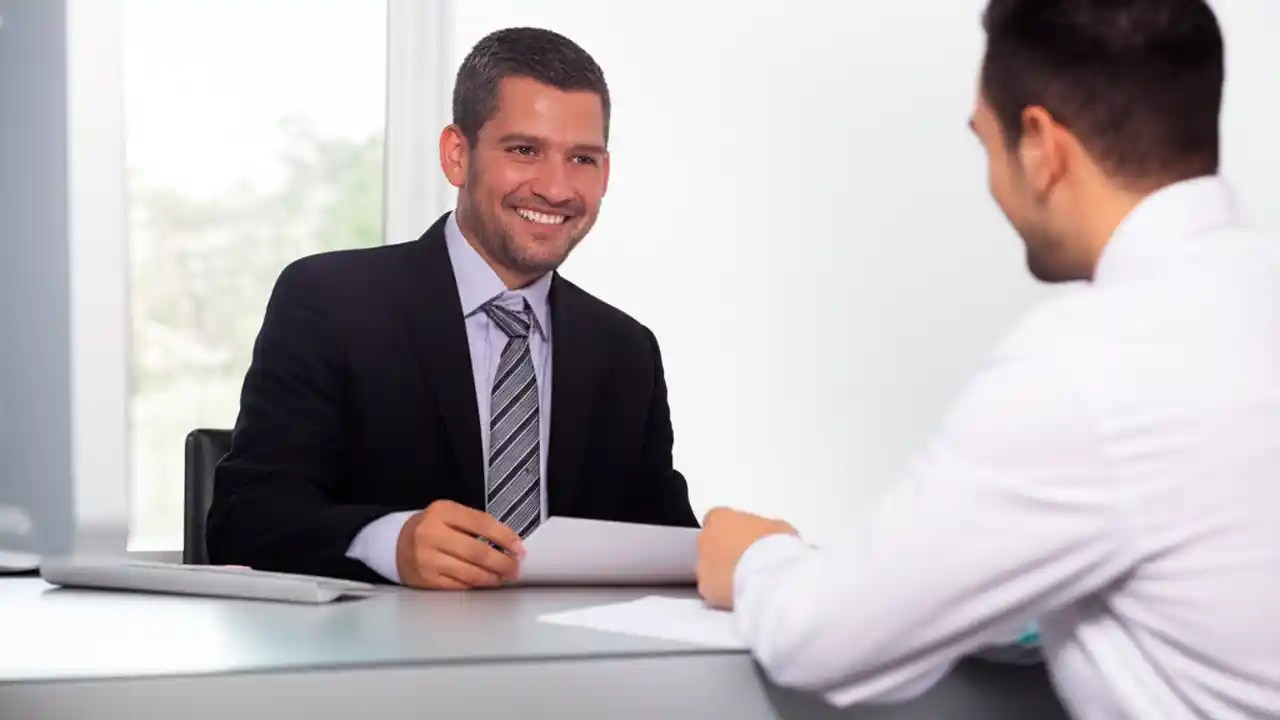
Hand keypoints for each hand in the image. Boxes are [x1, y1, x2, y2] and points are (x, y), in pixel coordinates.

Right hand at [396, 500, 525, 589]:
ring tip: (504, 576)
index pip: (481, 523)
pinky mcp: (426, 580)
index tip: (518, 547)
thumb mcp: (449, 514)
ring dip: (493, 576)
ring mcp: (427, 559)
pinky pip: (459, 585)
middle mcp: (432, 534)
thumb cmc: (431, 528)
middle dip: (503, 562)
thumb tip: (509, 543)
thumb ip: (476, 524)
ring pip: (470, 572)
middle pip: (477, 552)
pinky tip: (486, 582)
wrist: (396, 544)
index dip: (505, 537)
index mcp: (442, 511)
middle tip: (515, 567)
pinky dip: (477, 585)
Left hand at [697, 507, 796, 609]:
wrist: (772, 577)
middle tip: (745, 561)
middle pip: (710, 544)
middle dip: (724, 551)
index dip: (730, 531)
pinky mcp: (706, 589)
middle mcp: (705, 539)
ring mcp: (702, 566)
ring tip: (746, 580)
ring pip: (709, 568)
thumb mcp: (778, 528)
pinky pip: (712, 589)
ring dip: (722, 572)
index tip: (743, 539)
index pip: (716, 519)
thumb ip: (763, 529)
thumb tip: (767, 537)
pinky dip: (723, 592)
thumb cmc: (776, 546)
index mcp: (721, 518)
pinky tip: (741, 594)